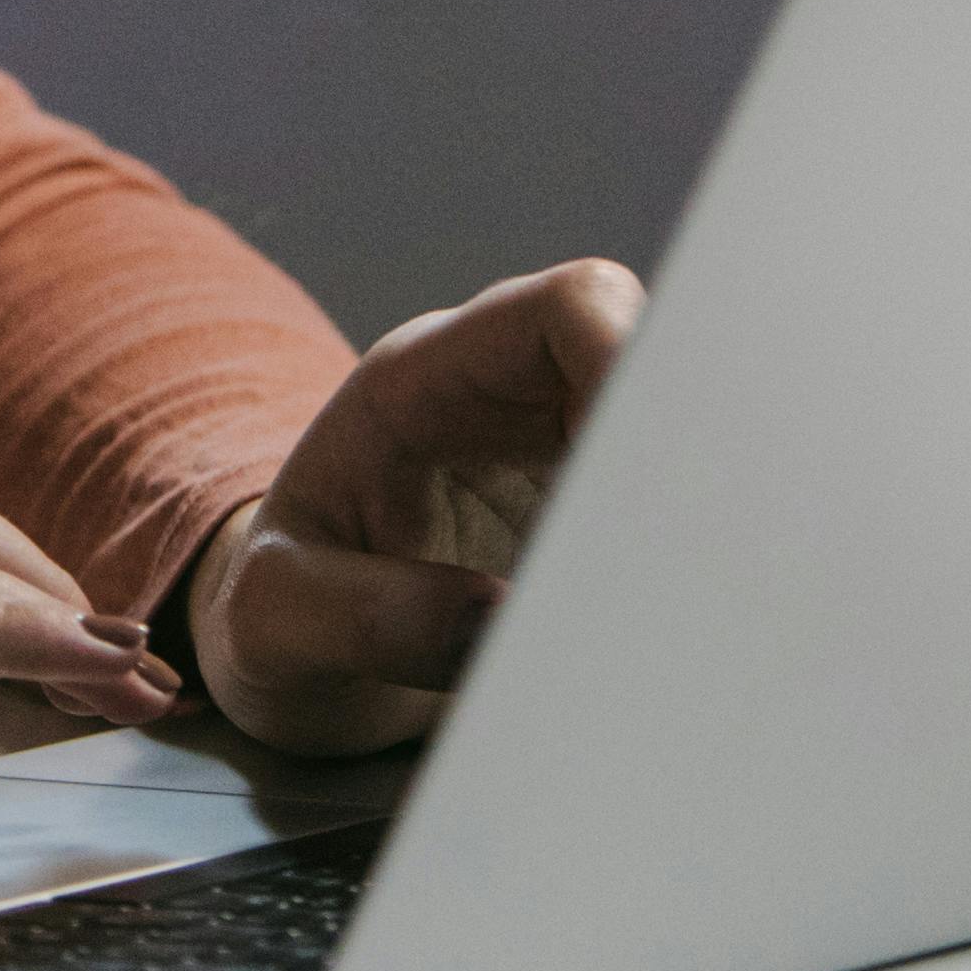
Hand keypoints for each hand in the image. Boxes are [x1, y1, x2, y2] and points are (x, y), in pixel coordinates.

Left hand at [185, 260, 642, 757]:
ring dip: (695, 519)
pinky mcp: (598, 528)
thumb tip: (488, 618)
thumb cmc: (276, 620)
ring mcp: (569, 460)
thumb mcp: (275, 619)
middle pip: (657, 367)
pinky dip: (685, 568)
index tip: (653, 465)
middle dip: (688, 456)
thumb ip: (357, 615)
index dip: (629, 356)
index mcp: (427, 379)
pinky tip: (665, 635)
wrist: (296, 661)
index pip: (567, 308)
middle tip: (686, 565)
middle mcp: (517, 400)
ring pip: (683, 446)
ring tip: (670, 615)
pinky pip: (671, 520)